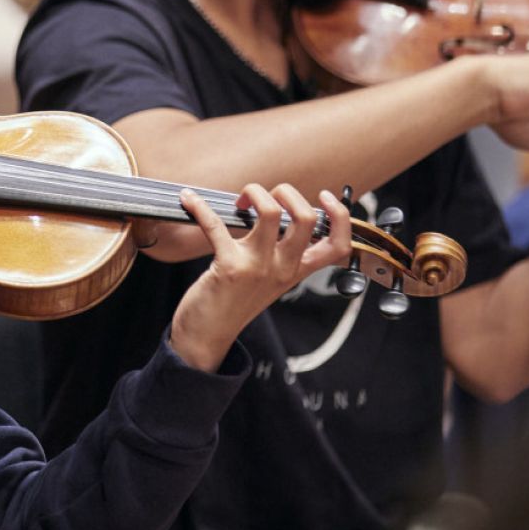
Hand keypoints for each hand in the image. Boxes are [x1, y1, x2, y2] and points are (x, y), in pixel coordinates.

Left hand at [169, 185, 352, 371]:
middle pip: (307, 218)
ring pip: (271, 213)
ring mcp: (258, 267)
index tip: (324, 196)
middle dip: (288, 192)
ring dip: (254, 192)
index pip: (337, 246)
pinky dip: (200, 207)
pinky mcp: (229, 267)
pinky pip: (216, 225)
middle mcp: (282, 268)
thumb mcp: (269, 281)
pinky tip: (189, 200)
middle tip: (266, 196)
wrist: (207, 337)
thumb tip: (277, 213)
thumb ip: (280, 254)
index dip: (339, 216)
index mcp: (296, 270)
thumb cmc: (234, 303)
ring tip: (239, 200)